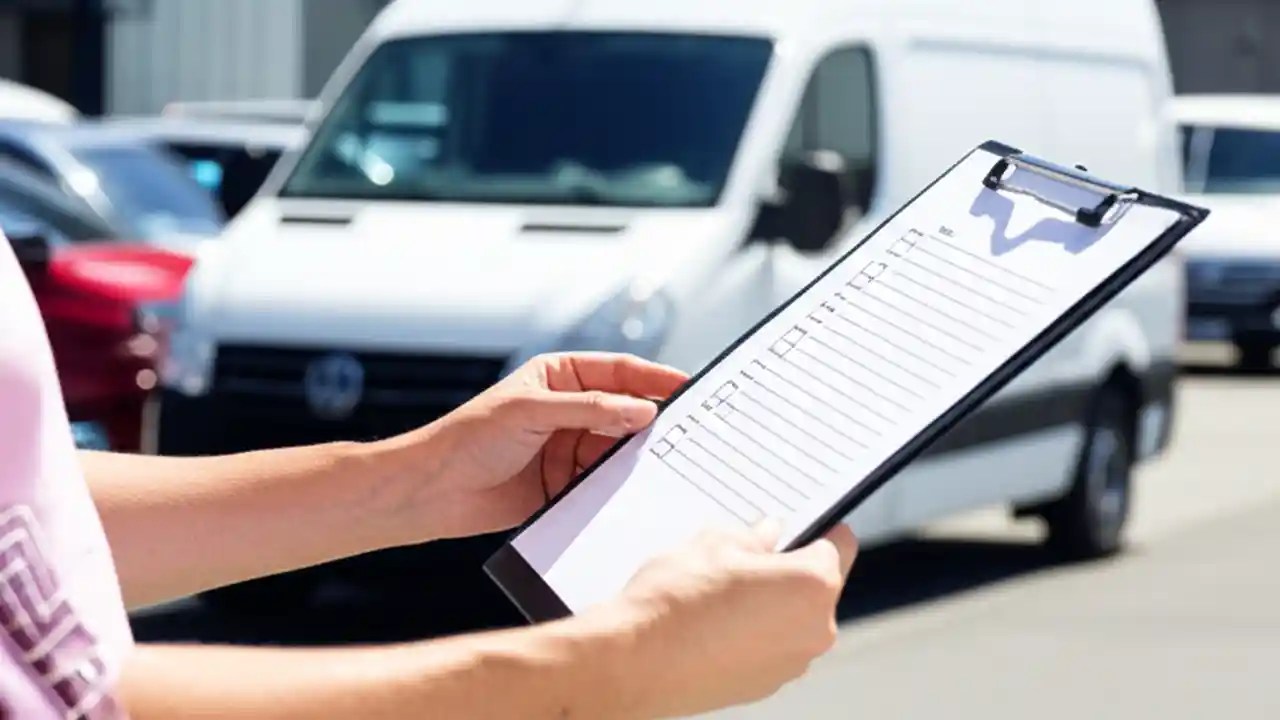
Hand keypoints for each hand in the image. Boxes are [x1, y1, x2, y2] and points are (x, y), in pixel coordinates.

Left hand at [379, 352, 686, 542]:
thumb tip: (641, 409)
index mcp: (560, 377)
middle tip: (683, 432)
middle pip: (625, 411)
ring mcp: (569, 449)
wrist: (433, 493)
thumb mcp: (530, 411)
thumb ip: (589, 409)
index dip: (653, 377)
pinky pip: (604, 484)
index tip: (686, 387)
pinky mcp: (566, 486)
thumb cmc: (467, 438)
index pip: (618, 371)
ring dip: (635, 457)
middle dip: (651, 422)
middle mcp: (570, 411)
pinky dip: (618, 487)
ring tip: (658, 465)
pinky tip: (630, 491)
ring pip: (618, 449)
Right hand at [602, 521, 857, 718]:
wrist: (636, 661)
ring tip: (722, 593)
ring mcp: (792, 664)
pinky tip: (715, 624)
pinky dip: (753, 633)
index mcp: (813, 586)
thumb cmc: (677, 599)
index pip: (838, 545)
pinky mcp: (765, 686)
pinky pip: (771, 647)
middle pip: (818, 586)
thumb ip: (753, 537)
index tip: (800, 526)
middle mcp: (815, 630)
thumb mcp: (715, 542)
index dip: (816, 530)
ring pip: (793, 618)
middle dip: (789, 569)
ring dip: (771, 604)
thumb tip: (768, 537)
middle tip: (745, 558)